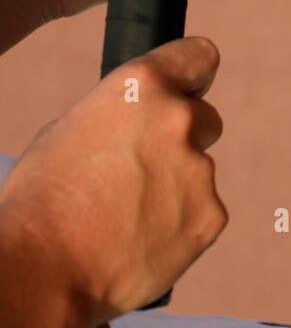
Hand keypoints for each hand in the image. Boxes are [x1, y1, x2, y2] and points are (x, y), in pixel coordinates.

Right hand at [0, 38, 225, 319]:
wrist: (44, 270)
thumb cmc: (42, 200)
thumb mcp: (69, 129)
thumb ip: (119, 116)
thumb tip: (137, 122)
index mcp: (142, 86)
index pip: (199, 56)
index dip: (195, 75)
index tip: (195, 87)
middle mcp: (179, 119)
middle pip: (205, 119)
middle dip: (184, 139)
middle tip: (144, 172)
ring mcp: (200, 170)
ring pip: (199, 173)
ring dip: (176, 188)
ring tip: (128, 217)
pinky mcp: (211, 216)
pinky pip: (202, 214)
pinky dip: (181, 225)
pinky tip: (142, 241)